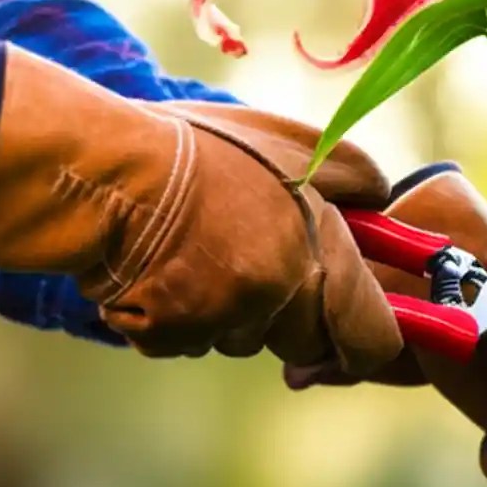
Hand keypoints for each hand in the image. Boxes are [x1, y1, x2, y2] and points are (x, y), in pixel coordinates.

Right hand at [0, 43, 400, 371]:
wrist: (102, 170)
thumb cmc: (201, 149)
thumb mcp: (292, 143)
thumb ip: (351, 176)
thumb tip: (384, 198)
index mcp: (317, 249)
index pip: (372, 337)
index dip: (367, 343)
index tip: (355, 336)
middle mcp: (278, 294)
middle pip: (305, 341)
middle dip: (290, 317)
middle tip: (256, 264)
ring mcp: (222, 320)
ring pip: (244, 338)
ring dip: (230, 313)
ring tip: (198, 252)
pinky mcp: (169, 337)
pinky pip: (188, 342)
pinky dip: (177, 317)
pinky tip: (160, 270)